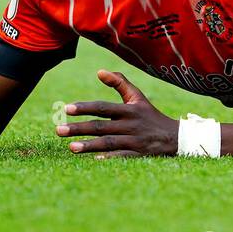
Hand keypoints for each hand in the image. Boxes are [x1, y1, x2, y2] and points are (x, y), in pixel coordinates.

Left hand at [58, 70, 178, 157]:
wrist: (174, 137)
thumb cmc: (150, 115)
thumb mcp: (138, 97)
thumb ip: (120, 82)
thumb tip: (99, 71)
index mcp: (129, 110)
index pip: (103, 107)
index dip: (85, 107)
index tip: (67, 108)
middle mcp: (130, 125)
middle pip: (101, 126)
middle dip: (79, 128)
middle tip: (58, 130)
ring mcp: (134, 141)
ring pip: (108, 143)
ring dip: (89, 146)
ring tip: (70, 147)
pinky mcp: (138, 155)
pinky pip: (121, 157)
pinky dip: (108, 158)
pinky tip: (93, 161)